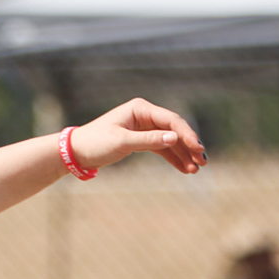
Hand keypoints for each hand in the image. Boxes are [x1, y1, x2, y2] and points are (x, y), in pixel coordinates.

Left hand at [69, 98, 207, 174]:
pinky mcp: (141, 140)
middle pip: (174, 129)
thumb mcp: (122, 142)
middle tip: (204, 162)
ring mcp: (144, 127)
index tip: (198, 149)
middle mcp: (145, 115)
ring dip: (184, 154)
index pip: (171, 120)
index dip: (187, 135)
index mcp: (141, 109)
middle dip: (190, 146)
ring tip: (196, 170)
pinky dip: (173, 158)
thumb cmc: (95, 143)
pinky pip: (162, 149)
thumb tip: (174, 137)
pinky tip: (185, 169)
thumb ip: (148, 140)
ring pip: (170, 141)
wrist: (75, 152)